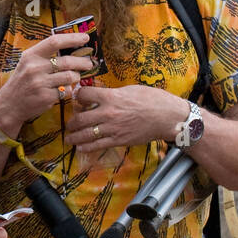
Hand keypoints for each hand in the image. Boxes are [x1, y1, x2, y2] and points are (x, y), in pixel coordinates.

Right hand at [0, 31, 92, 132]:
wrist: (10, 104)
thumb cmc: (23, 81)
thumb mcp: (28, 63)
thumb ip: (45, 54)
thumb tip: (72, 46)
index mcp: (31, 55)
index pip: (54, 42)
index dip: (72, 38)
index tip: (85, 38)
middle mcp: (35, 68)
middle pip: (67, 61)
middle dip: (82, 62)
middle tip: (88, 63)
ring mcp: (40, 83)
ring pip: (70, 76)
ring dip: (76, 77)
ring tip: (75, 77)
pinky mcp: (45, 97)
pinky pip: (66, 91)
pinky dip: (69, 90)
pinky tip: (64, 89)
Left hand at [64, 84, 186, 154]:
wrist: (167, 117)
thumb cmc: (152, 99)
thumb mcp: (130, 89)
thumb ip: (112, 93)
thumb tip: (100, 95)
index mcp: (111, 97)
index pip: (83, 95)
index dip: (78, 96)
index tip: (78, 99)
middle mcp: (108, 113)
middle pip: (79, 118)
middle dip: (71, 122)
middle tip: (69, 124)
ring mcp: (112, 129)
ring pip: (85, 135)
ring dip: (74, 137)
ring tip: (69, 138)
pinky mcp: (118, 140)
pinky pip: (97, 146)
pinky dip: (86, 147)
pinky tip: (80, 147)